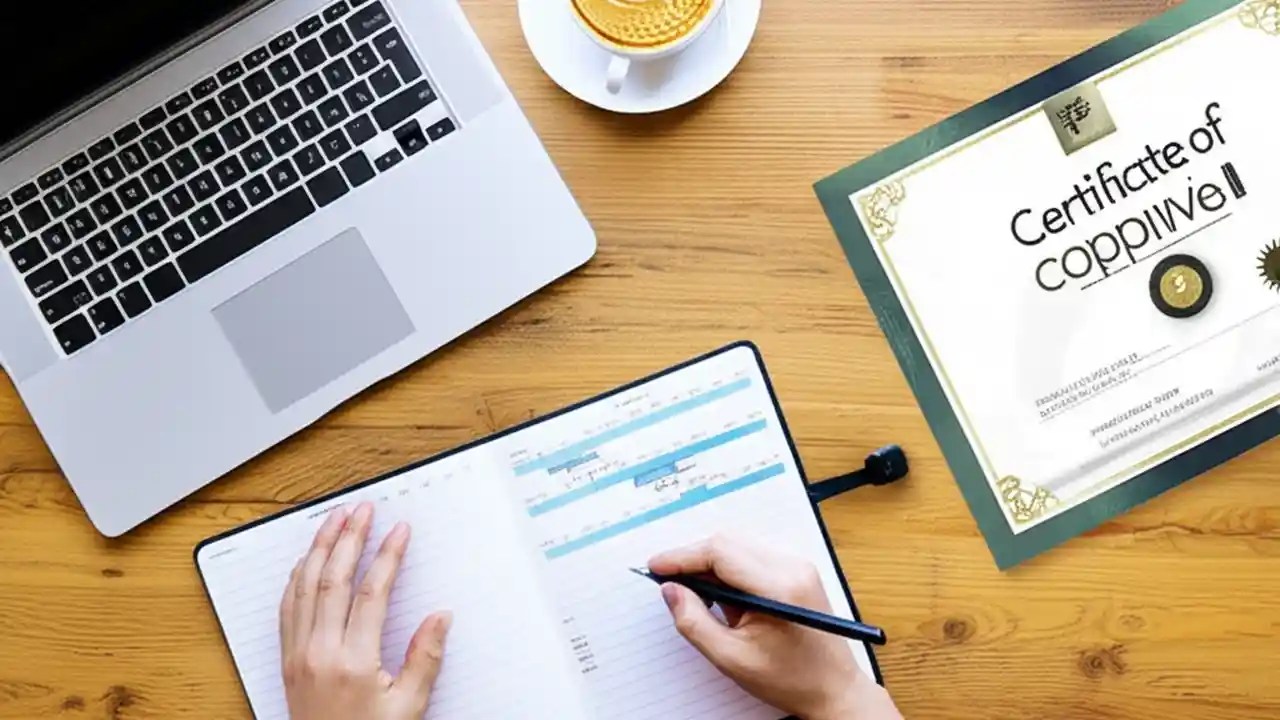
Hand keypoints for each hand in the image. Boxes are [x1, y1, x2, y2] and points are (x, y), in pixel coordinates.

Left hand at [280, 502, 452, 719]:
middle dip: (350, 538)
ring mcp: (298, 654)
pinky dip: (296, 577)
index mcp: (353, 662)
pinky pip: (287, 607)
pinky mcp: (287, 661)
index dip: (387, 556)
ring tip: (334, 519)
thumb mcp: (408, 707)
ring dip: (319, 548)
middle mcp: (319, 652)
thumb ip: (425, 659)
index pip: (370, 593)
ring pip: (304, 586)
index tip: (399, 531)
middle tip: (363, 510)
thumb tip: (440, 617)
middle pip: (332, 579)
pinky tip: (306, 560)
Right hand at [649, 535, 901, 719]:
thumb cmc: (790, 680)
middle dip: (693, 558)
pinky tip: (721, 596)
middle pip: (728, 542)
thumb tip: (670, 590)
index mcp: (779, 587)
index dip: (682, 557)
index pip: (720, 552)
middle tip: (670, 582)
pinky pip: (753, 555)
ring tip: (696, 595)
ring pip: (739, 545)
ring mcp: (798, 565)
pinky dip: (729, 568)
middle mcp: (792, 567)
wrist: (835, 689)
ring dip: (711, 563)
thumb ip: (694, 622)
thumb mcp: (731, 658)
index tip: (656, 567)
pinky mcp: (798, 570)